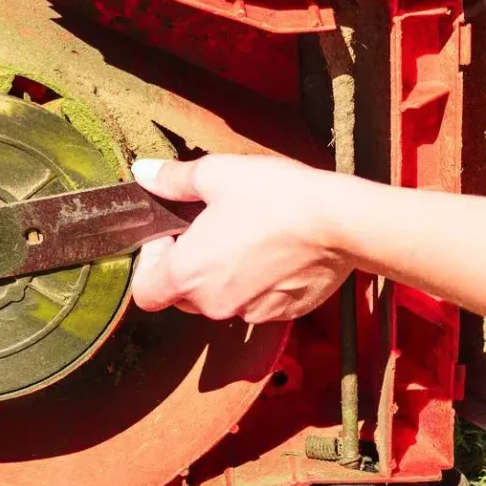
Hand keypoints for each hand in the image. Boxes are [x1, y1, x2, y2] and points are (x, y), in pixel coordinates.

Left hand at [130, 156, 354, 323]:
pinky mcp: (282, 313)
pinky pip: (256, 302)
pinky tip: (274, 251)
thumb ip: (172, 179)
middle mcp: (213, 303)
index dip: (150, 264)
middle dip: (187, 266)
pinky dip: (257, 283)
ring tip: (246, 236)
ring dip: (223, 275)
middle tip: (209, 230)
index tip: (171, 236)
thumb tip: (144, 172)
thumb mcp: (216, 174)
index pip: (144, 292)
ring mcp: (250, 313)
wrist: (341, 221)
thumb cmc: (276, 197)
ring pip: (220, 299)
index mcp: (188, 274)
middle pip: (181, 295)